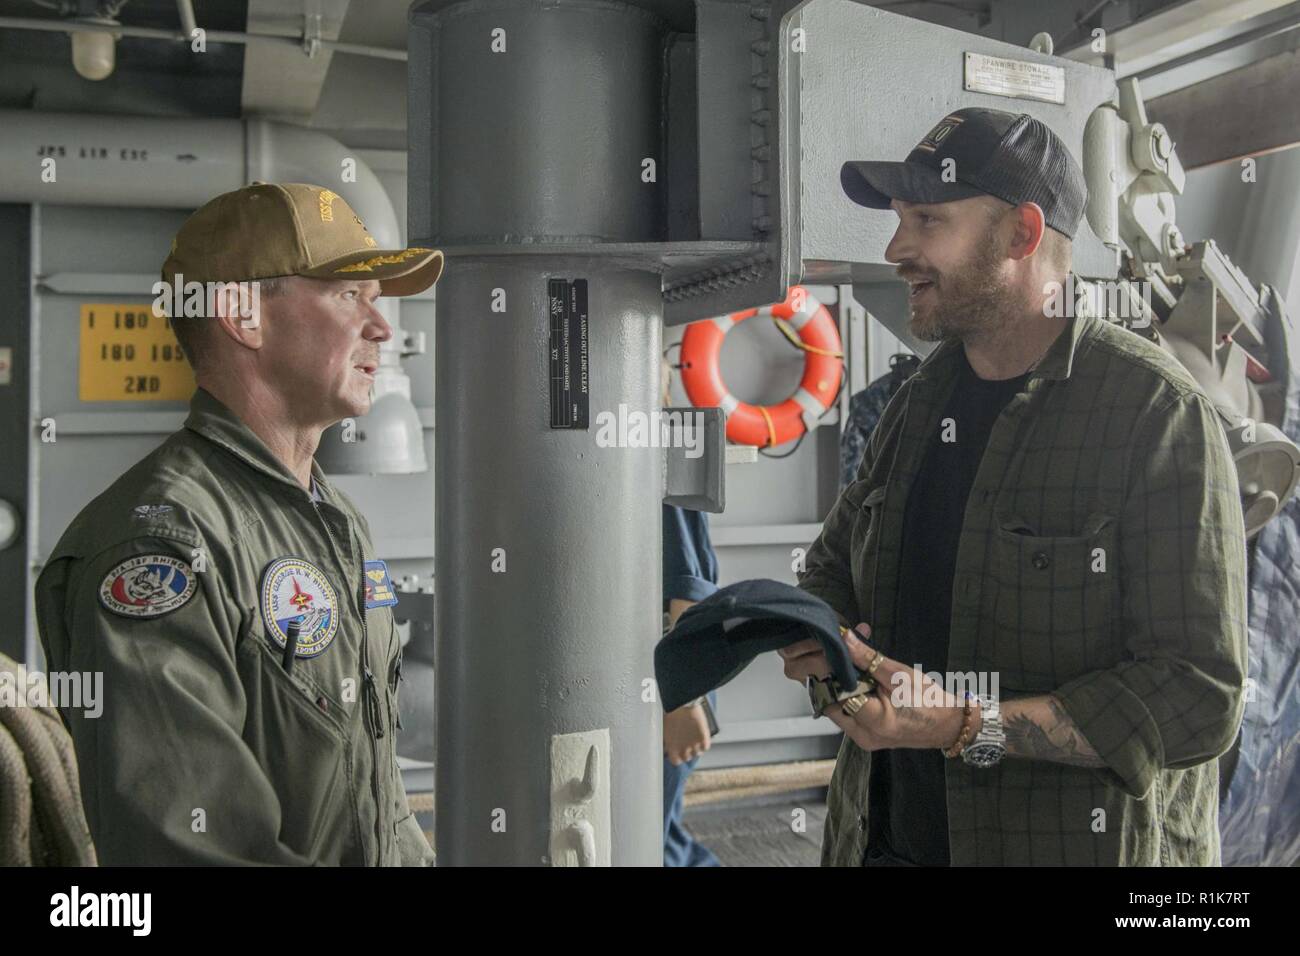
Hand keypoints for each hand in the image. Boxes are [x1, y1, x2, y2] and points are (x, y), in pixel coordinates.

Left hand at [664, 702, 711, 765]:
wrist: (683, 704)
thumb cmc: (671, 713)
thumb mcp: (665, 729)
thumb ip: (667, 740)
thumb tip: (667, 746)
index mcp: (672, 748)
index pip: (676, 761)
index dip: (677, 757)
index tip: (678, 752)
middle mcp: (683, 749)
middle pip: (687, 758)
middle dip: (687, 751)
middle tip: (687, 743)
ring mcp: (694, 745)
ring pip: (697, 753)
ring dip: (696, 748)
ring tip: (695, 738)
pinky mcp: (704, 740)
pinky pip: (706, 747)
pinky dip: (704, 743)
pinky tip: (702, 737)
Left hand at [778, 623, 979, 751]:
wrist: (947, 724)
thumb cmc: (929, 699)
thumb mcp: (899, 673)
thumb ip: (869, 658)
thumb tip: (846, 639)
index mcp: (874, 721)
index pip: (835, 694)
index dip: (828, 671)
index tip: (827, 652)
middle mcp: (864, 736)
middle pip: (831, 703)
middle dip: (830, 677)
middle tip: (834, 655)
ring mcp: (864, 740)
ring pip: (837, 709)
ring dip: (838, 686)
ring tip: (847, 665)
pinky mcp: (866, 737)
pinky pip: (847, 714)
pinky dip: (848, 696)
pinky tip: (855, 680)